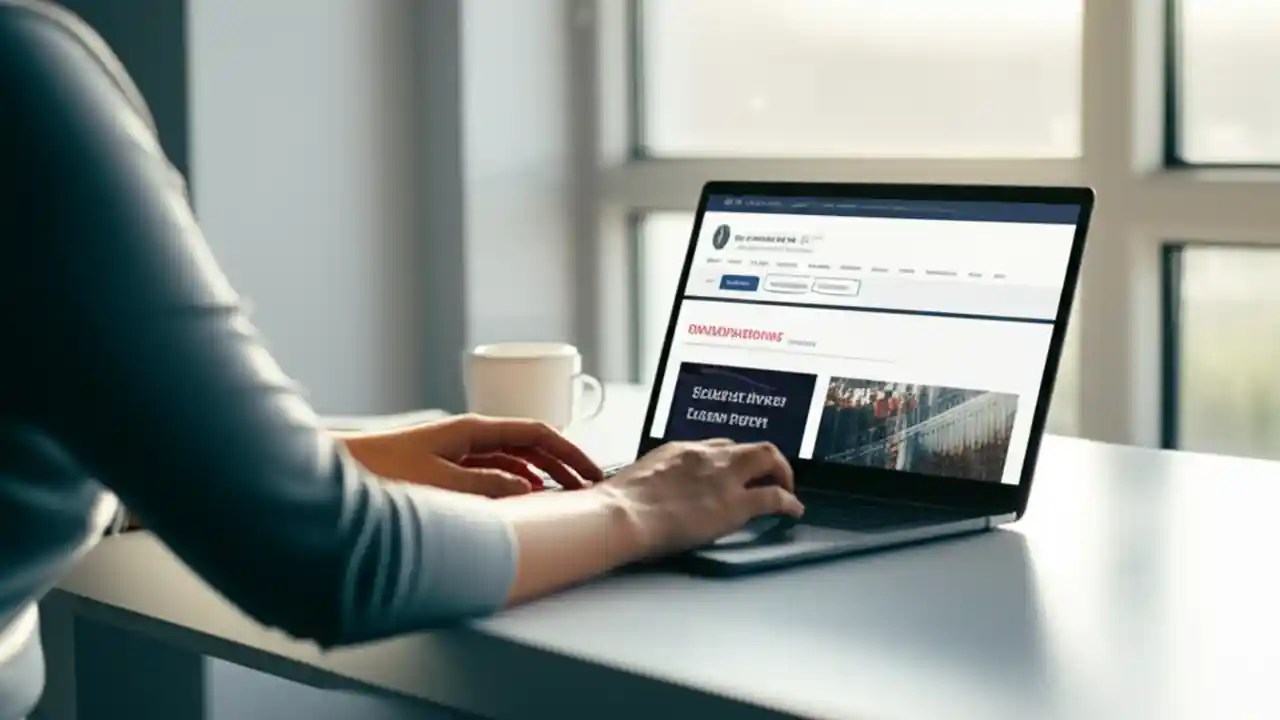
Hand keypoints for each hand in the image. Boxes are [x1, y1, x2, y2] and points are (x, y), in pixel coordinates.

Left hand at [340, 415, 602, 497]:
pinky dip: (516, 486)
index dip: (570, 452)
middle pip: (531, 447)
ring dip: (542, 478)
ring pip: (515, 462)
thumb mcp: (440, 483)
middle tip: (590, 490)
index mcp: (473, 430)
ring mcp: (459, 454)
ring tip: (565, 499)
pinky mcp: (447, 472)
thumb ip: (487, 486)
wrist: (334, 473)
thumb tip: (525, 486)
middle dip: (563, 466)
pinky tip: (525, 501)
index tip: (593, 473)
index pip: (537, 434)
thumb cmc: (380, 473)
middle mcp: (470, 438)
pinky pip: (494, 476)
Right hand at [602, 439, 803, 557]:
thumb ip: (659, 479)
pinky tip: (794, 510)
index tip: (737, 471)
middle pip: (749, 446)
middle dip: (767, 461)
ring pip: (768, 458)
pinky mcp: (734, 504)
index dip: (733, 459)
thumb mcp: (639, 478)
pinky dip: (789, 502)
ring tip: (788, 489)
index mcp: (682, 450)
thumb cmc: (619, 504)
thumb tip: (658, 493)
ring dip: (783, 473)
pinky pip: (774, 497)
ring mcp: (723, 477)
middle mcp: (707, 456)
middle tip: (772, 476)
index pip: (719, 447)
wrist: (623, 514)